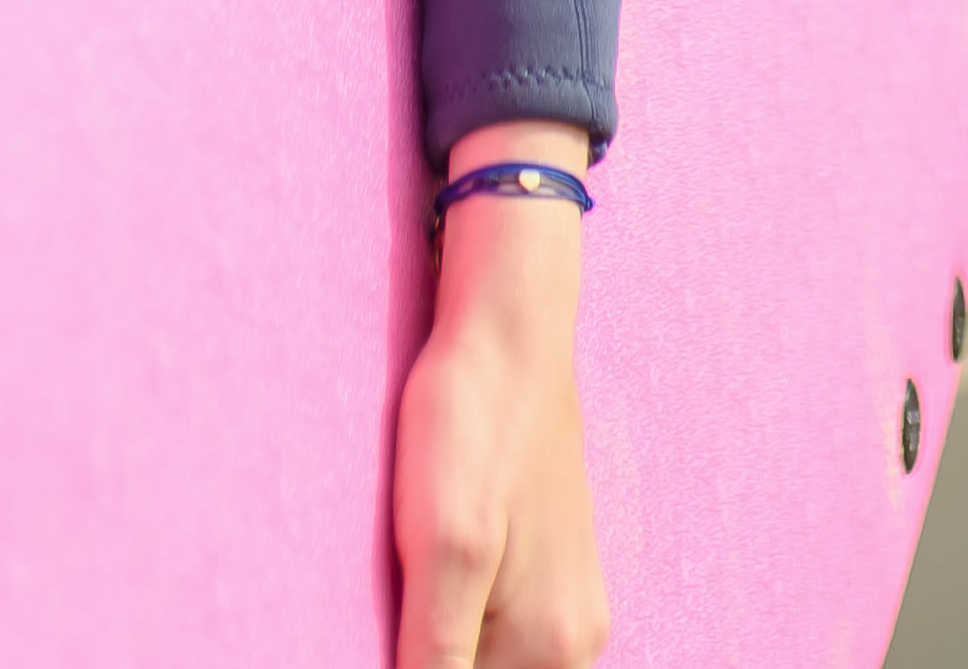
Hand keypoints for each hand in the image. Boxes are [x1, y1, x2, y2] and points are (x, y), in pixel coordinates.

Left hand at [392, 119, 605, 668]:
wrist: (510, 332)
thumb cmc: (471, 426)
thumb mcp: (440, 549)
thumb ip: (435, 658)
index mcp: (552, 646)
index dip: (408, 666)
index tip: (391, 615)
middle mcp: (576, 638)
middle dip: (423, 654)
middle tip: (393, 585)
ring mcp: (569, 603)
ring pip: (486, 659)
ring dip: (434, 640)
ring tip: (403, 574)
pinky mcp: (552, 569)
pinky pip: (497, 626)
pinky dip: (454, 615)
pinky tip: (426, 566)